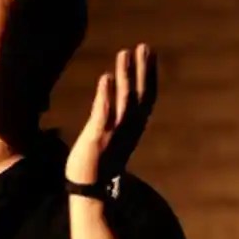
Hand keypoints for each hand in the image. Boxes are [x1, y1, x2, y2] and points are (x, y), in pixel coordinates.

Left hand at [65, 44, 156, 184]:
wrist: (89, 192)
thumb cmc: (98, 165)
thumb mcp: (111, 138)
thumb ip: (114, 119)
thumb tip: (114, 100)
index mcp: (132, 127)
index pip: (145, 96)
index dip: (148, 74)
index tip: (149, 52)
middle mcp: (128, 129)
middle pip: (139, 95)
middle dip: (142, 70)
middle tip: (144, 46)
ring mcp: (113, 134)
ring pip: (124, 100)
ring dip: (126, 76)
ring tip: (124, 53)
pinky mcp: (97, 139)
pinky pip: (104, 114)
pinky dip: (106, 96)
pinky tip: (106, 78)